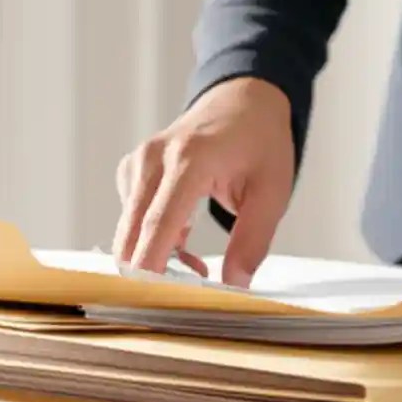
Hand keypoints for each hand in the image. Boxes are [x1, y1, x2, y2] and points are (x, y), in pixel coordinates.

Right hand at [114, 76, 294, 286]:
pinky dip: (151, 240)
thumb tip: (233, 286)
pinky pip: (131, 220)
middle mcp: (154, 158)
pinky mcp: (131, 171)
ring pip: (129, 231)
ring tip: (196, 261)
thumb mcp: (272, 192)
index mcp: (190, 159)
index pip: (159, 223)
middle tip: (185, 293)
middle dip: (149, 272)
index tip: (151, 300)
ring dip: (155, 257)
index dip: (150, 266)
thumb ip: (252, 242)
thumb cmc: (259, 142)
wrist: (242, 100)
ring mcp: (137, 162)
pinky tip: (181, 240)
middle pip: (132, 231)